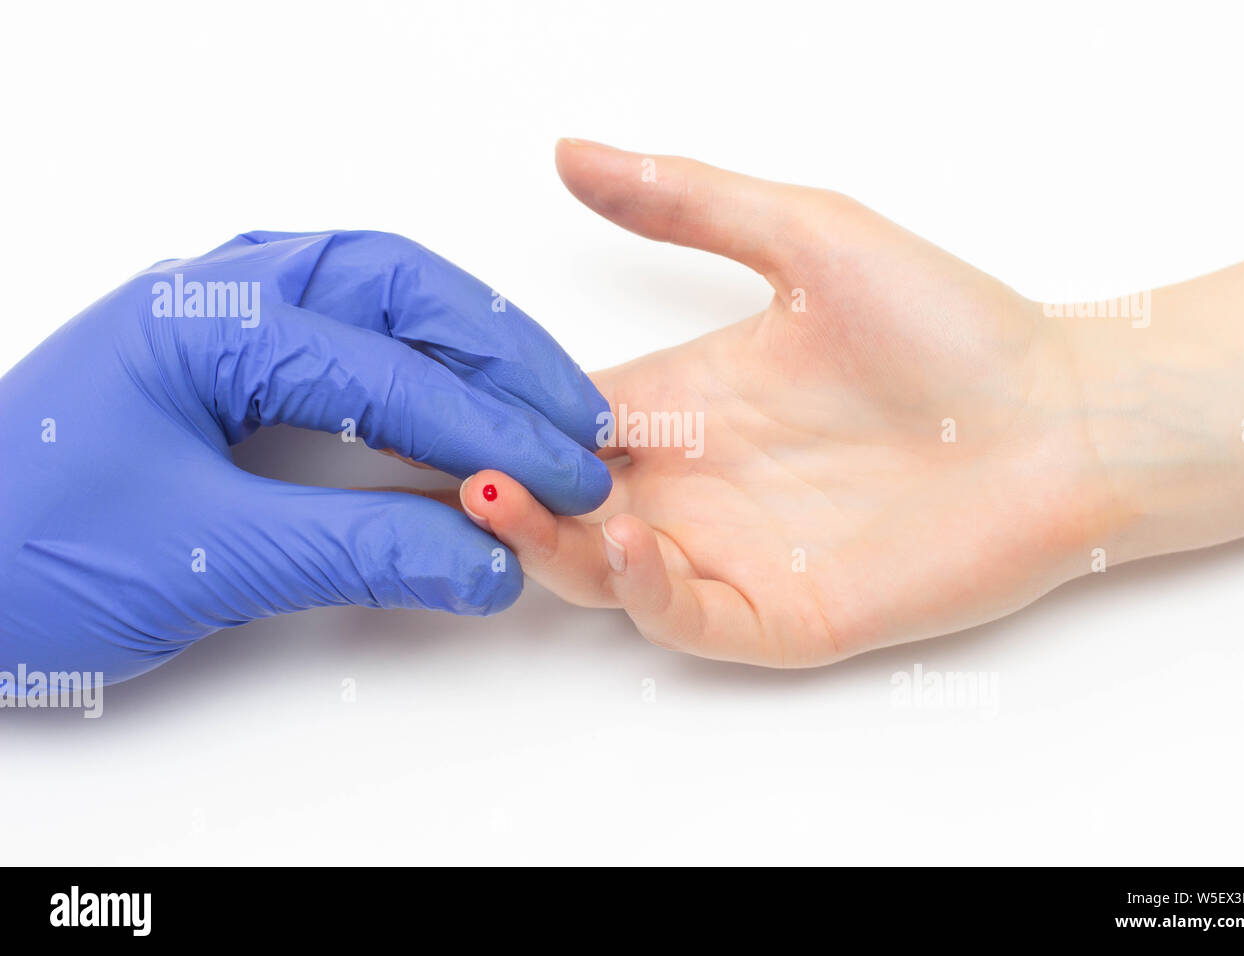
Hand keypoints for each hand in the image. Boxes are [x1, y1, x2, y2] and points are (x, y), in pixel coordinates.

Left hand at [0, 230, 610, 684]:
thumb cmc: (21, 553)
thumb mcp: (205, 556)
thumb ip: (360, 553)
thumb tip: (487, 562)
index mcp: (207, 319)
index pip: (390, 373)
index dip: (492, 434)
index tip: (563, 482)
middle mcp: (220, 291)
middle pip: (402, 286)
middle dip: (503, 351)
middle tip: (580, 418)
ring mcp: (222, 312)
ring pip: (380, 290)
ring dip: (470, 337)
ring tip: (545, 394)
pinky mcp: (226, 353)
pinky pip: (350, 324)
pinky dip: (422, 351)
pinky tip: (460, 386)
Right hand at [453, 140, 1243, 666]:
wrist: (1065, 416)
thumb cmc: (951, 329)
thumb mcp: (806, 237)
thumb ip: (686, 203)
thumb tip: (571, 153)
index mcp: (688, 399)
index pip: (558, 410)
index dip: (492, 402)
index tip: (432, 384)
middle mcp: (695, 480)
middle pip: (556, 495)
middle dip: (490, 481)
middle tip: (441, 453)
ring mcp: (730, 551)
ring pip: (597, 566)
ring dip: (539, 538)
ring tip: (499, 493)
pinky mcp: (779, 612)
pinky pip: (682, 615)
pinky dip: (640, 587)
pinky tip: (623, 537)